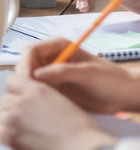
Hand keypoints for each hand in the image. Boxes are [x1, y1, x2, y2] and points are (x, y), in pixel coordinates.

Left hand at [0, 73, 115, 149]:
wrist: (81, 149)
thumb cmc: (79, 129)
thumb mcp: (59, 100)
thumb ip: (38, 95)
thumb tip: (26, 97)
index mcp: (36, 90)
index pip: (11, 81)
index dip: (17, 90)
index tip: (23, 98)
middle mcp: (21, 102)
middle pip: (5, 99)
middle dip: (13, 107)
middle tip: (27, 118)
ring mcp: (14, 119)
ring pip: (1, 116)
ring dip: (10, 121)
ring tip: (26, 130)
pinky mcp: (10, 137)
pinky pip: (0, 131)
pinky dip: (7, 135)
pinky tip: (21, 138)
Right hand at [16, 37, 139, 112]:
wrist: (124, 96)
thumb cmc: (111, 80)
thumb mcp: (87, 73)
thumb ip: (61, 72)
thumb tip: (36, 75)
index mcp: (57, 46)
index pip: (31, 51)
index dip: (25, 64)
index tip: (27, 80)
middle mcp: (51, 58)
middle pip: (26, 64)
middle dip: (24, 77)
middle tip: (29, 93)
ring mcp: (51, 73)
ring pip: (29, 78)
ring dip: (28, 87)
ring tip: (35, 99)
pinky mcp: (53, 87)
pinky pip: (37, 90)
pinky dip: (35, 96)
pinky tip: (40, 104)